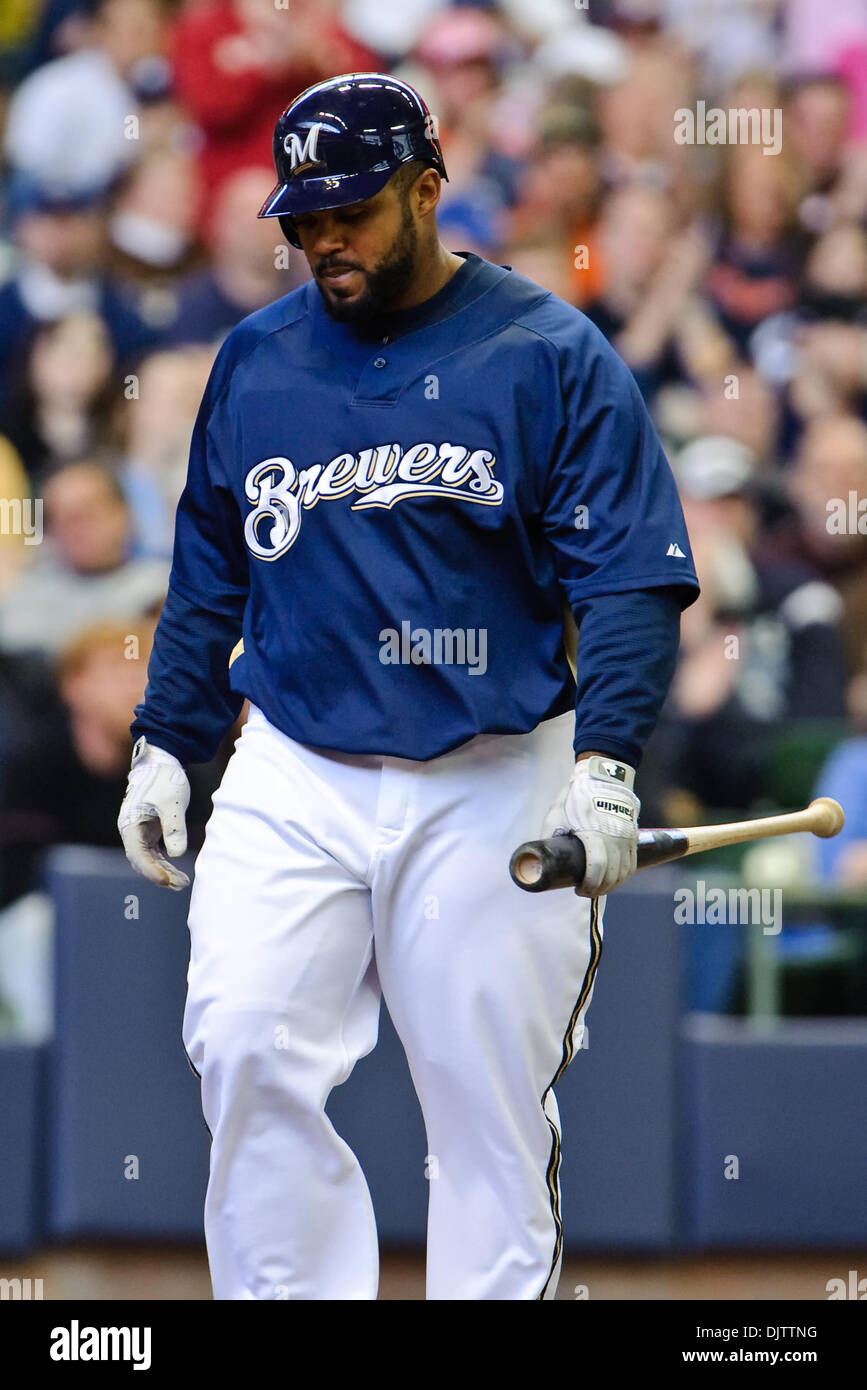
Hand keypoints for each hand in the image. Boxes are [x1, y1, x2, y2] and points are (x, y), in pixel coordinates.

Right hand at [118, 738, 190, 890]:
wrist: (161, 762)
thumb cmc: (164, 779)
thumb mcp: (172, 802)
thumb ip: (174, 827)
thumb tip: (177, 854)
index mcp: (130, 823)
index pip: (137, 854)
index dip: (151, 870)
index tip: (166, 880)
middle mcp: (131, 830)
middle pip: (141, 861)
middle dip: (159, 875)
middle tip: (180, 884)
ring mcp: (139, 832)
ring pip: (148, 859)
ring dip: (163, 872)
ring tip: (182, 882)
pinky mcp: (149, 831)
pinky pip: (154, 853)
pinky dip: (165, 863)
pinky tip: (177, 873)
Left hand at [542, 755, 639, 897]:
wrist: (603, 776)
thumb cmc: (577, 795)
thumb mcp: (557, 813)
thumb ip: (551, 835)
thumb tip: (541, 859)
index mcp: (594, 832)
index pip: (598, 867)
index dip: (590, 884)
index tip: (579, 890)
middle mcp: (615, 837)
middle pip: (614, 874)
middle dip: (600, 888)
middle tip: (586, 892)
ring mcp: (627, 836)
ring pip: (625, 871)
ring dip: (613, 884)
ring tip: (598, 887)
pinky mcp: (633, 835)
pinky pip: (632, 862)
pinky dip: (624, 875)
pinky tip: (613, 879)